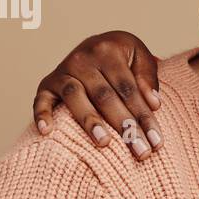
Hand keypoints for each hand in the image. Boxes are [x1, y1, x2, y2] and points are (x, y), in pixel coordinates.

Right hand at [33, 31, 163, 158]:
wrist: (97, 47)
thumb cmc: (123, 58)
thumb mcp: (140, 57)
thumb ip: (148, 78)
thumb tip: (154, 104)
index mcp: (108, 49)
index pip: (129, 89)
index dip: (144, 116)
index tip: (157, 142)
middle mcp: (83, 58)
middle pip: (105, 96)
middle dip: (125, 126)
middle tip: (140, 152)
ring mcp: (62, 70)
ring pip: (75, 96)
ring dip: (89, 120)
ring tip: (104, 142)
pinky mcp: (46, 84)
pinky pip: (41, 100)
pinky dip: (42, 115)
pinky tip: (47, 132)